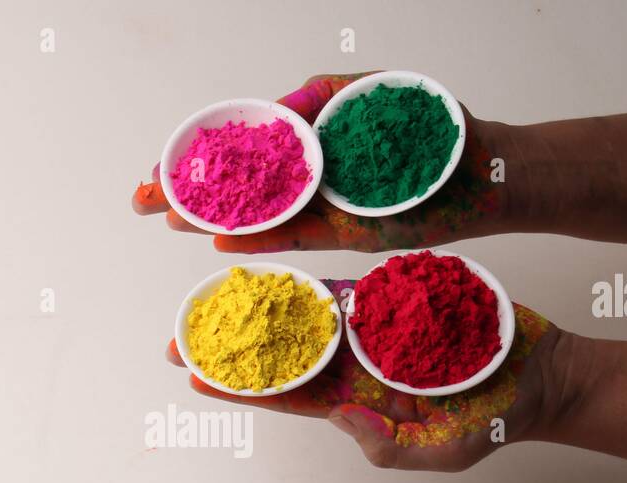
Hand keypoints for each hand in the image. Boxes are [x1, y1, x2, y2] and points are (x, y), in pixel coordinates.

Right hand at [133, 73, 511, 253]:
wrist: (485, 171)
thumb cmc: (434, 128)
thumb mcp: (366, 95)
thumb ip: (315, 98)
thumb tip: (271, 110)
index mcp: (308, 144)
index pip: (239, 151)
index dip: (196, 158)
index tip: (157, 166)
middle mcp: (310, 181)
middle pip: (236, 187)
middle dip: (187, 193)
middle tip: (141, 200)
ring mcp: (325, 210)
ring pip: (257, 217)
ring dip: (211, 220)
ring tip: (169, 221)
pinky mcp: (347, 236)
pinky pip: (296, 240)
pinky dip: (260, 242)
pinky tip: (223, 243)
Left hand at [167, 279, 563, 470]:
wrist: (540, 375)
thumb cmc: (494, 421)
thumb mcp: (442, 450)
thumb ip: (388, 445)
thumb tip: (338, 416)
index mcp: (357, 403)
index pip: (286, 395)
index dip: (241, 388)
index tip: (197, 376)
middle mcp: (356, 364)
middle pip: (283, 352)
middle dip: (235, 347)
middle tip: (184, 334)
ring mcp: (375, 328)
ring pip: (306, 314)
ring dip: (261, 306)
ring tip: (216, 291)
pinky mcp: (399, 296)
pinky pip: (350, 282)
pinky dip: (315, 274)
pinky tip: (280, 262)